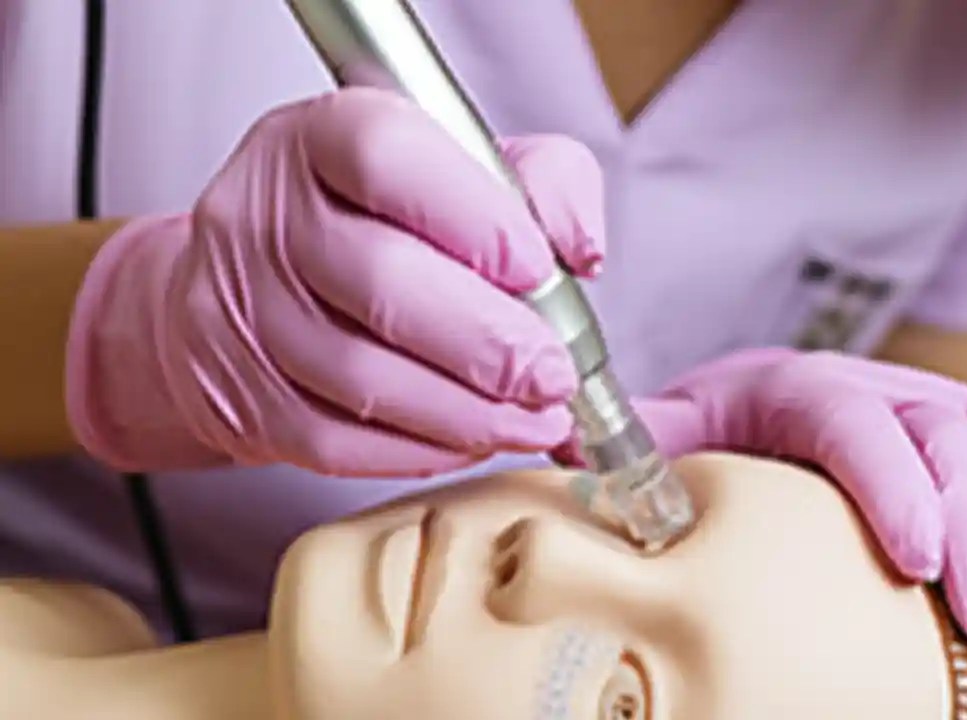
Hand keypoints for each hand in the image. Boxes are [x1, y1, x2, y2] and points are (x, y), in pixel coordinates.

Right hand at [65, 88, 605, 475]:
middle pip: (380, 281)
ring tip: (535, 419)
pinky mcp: (239, 395)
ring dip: (467, 412)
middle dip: (488, 343)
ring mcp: (240, 309)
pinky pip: (335, 441)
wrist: (248, 285)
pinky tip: (473, 439)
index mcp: (324, 136)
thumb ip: (542, 182)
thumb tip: (580, 249)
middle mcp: (267, 214)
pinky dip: (420, 450)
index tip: (538, 268)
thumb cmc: (378, 221)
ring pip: (362, 376)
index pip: (390, 159)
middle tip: (552, 375)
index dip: (474, 219)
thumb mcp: (467, 168)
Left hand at [563, 348, 966, 643]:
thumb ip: (638, 448)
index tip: (914, 559)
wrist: (757, 420)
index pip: (847, 418)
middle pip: (940, 430)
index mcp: (787, 388)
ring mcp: (924, 404)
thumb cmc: (714, 444)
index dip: (889, 482)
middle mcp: (867, 385)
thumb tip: (571, 444)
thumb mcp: (671, 439)